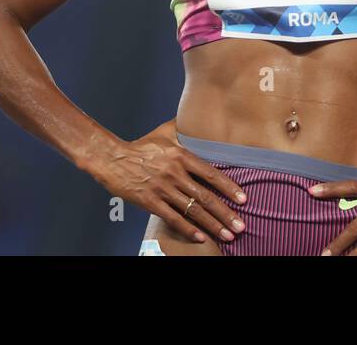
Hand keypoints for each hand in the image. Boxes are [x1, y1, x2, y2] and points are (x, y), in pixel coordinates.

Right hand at [88, 119, 247, 243]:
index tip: (243, 199)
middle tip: (241, 225)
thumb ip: (184, 128)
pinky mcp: (150, 202)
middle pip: (205, 196)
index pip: (211, 173)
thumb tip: (200, 118)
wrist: (112, 158)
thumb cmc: (141, 145)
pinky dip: (188, 229)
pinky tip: (201, 237)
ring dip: (212, 224)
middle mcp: (174, 173)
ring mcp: (162, 188)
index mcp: (181, 155)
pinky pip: (173, 218)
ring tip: (228, 235)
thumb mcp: (164, 131)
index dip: (229, 187)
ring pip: (192, 210)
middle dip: (226, 213)